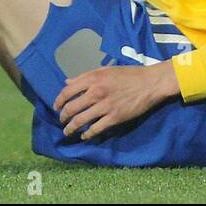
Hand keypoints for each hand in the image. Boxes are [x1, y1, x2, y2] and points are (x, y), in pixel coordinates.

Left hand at [53, 60, 179, 139]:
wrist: (149, 83)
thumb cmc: (127, 74)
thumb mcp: (103, 70)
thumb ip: (84, 76)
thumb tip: (68, 82)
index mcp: (92, 79)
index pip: (67, 92)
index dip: (59, 101)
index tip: (56, 107)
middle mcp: (95, 93)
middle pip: (72, 108)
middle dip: (63, 117)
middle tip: (61, 121)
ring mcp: (105, 106)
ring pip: (82, 120)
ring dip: (72, 128)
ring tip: (67, 132)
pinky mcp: (115, 118)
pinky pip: (97, 128)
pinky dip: (88, 134)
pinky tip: (85, 136)